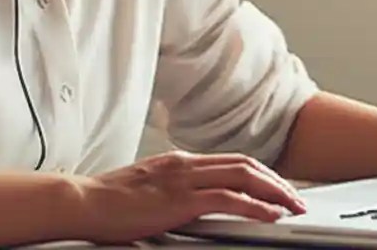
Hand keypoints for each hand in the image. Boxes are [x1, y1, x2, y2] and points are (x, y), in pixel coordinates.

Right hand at [70, 150, 307, 243]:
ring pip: (243, 176)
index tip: (276, 186)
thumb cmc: (106, 201)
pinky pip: (228, 199)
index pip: (231, 161)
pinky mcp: (179, 200)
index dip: (259, 173)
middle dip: (275, 180)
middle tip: (295, 197)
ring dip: (274, 191)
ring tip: (292, 207)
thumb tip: (187, 204)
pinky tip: (270, 215)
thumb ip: (170, 192)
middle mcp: (186, 164)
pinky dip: (255, 206)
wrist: (81, 202)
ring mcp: (184, 180)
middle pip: (245, 164)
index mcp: (179, 162)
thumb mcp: (146, 190)